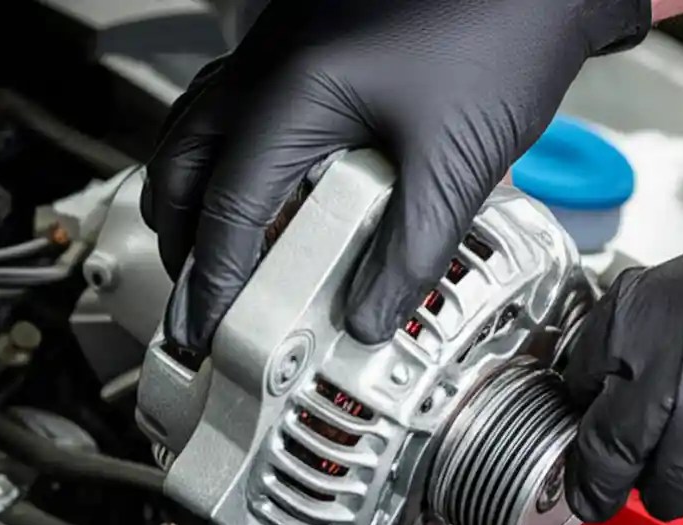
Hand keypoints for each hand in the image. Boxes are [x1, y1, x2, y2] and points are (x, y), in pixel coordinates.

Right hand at [143, 0, 649, 352]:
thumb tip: (368, 318)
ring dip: (200, 195)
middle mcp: (269, 64)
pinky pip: (240, 106)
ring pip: (203, 129)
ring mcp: (284, 47)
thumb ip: (409, 251)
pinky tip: (273, 189)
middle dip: (183, 238)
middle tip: (200, 298)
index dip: (214, 281)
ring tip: (221, 253)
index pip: (227, 207)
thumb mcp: (454, 163)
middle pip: (186, 163)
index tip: (206, 332)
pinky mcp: (310, 44)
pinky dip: (234, 157)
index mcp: (292, 93)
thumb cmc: (500, 34)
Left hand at [562, 238, 682, 520]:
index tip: (588, 409)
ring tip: (675, 460)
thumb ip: (662, 315)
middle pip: (594, 426)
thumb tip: (617, 359)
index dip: (584, 393)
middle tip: (595, 470)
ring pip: (627, 470)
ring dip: (643, 478)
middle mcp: (664, 348)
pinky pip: (674, 492)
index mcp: (659, 296)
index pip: (582, 360)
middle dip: (592, 457)